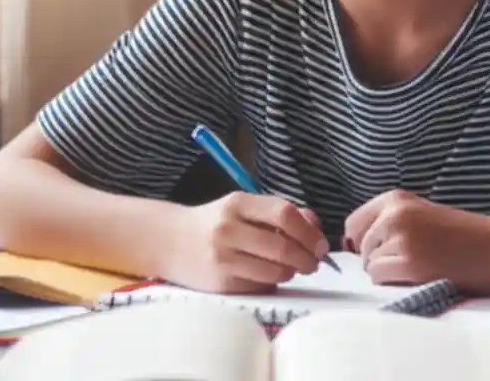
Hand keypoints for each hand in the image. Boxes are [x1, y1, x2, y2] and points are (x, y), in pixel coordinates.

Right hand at [162, 192, 330, 293]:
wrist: (169, 241)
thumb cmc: (213, 223)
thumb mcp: (242, 208)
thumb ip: (278, 213)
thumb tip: (315, 225)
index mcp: (238, 203)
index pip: (284, 214)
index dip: (309, 232)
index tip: (320, 244)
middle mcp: (229, 228)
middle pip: (283, 247)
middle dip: (307, 258)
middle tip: (314, 263)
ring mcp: (223, 257)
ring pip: (276, 271)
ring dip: (292, 272)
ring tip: (291, 268)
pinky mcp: (221, 282)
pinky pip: (261, 286)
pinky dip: (273, 282)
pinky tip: (268, 275)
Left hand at [343, 190, 489, 294]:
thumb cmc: (463, 235)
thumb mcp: (420, 215)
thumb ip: (387, 222)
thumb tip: (348, 246)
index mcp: (395, 198)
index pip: (352, 224)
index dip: (363, 241)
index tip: (384, 249)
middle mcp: (393, 214)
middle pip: (359, 247)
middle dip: (377, 258)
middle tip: (413, 259)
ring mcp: (400, 238)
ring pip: (369, 264)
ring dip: (389, 271)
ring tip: (421, 265)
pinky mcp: (409, 262)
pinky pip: (379, 277)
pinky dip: (395, 282)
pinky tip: (421, 275)